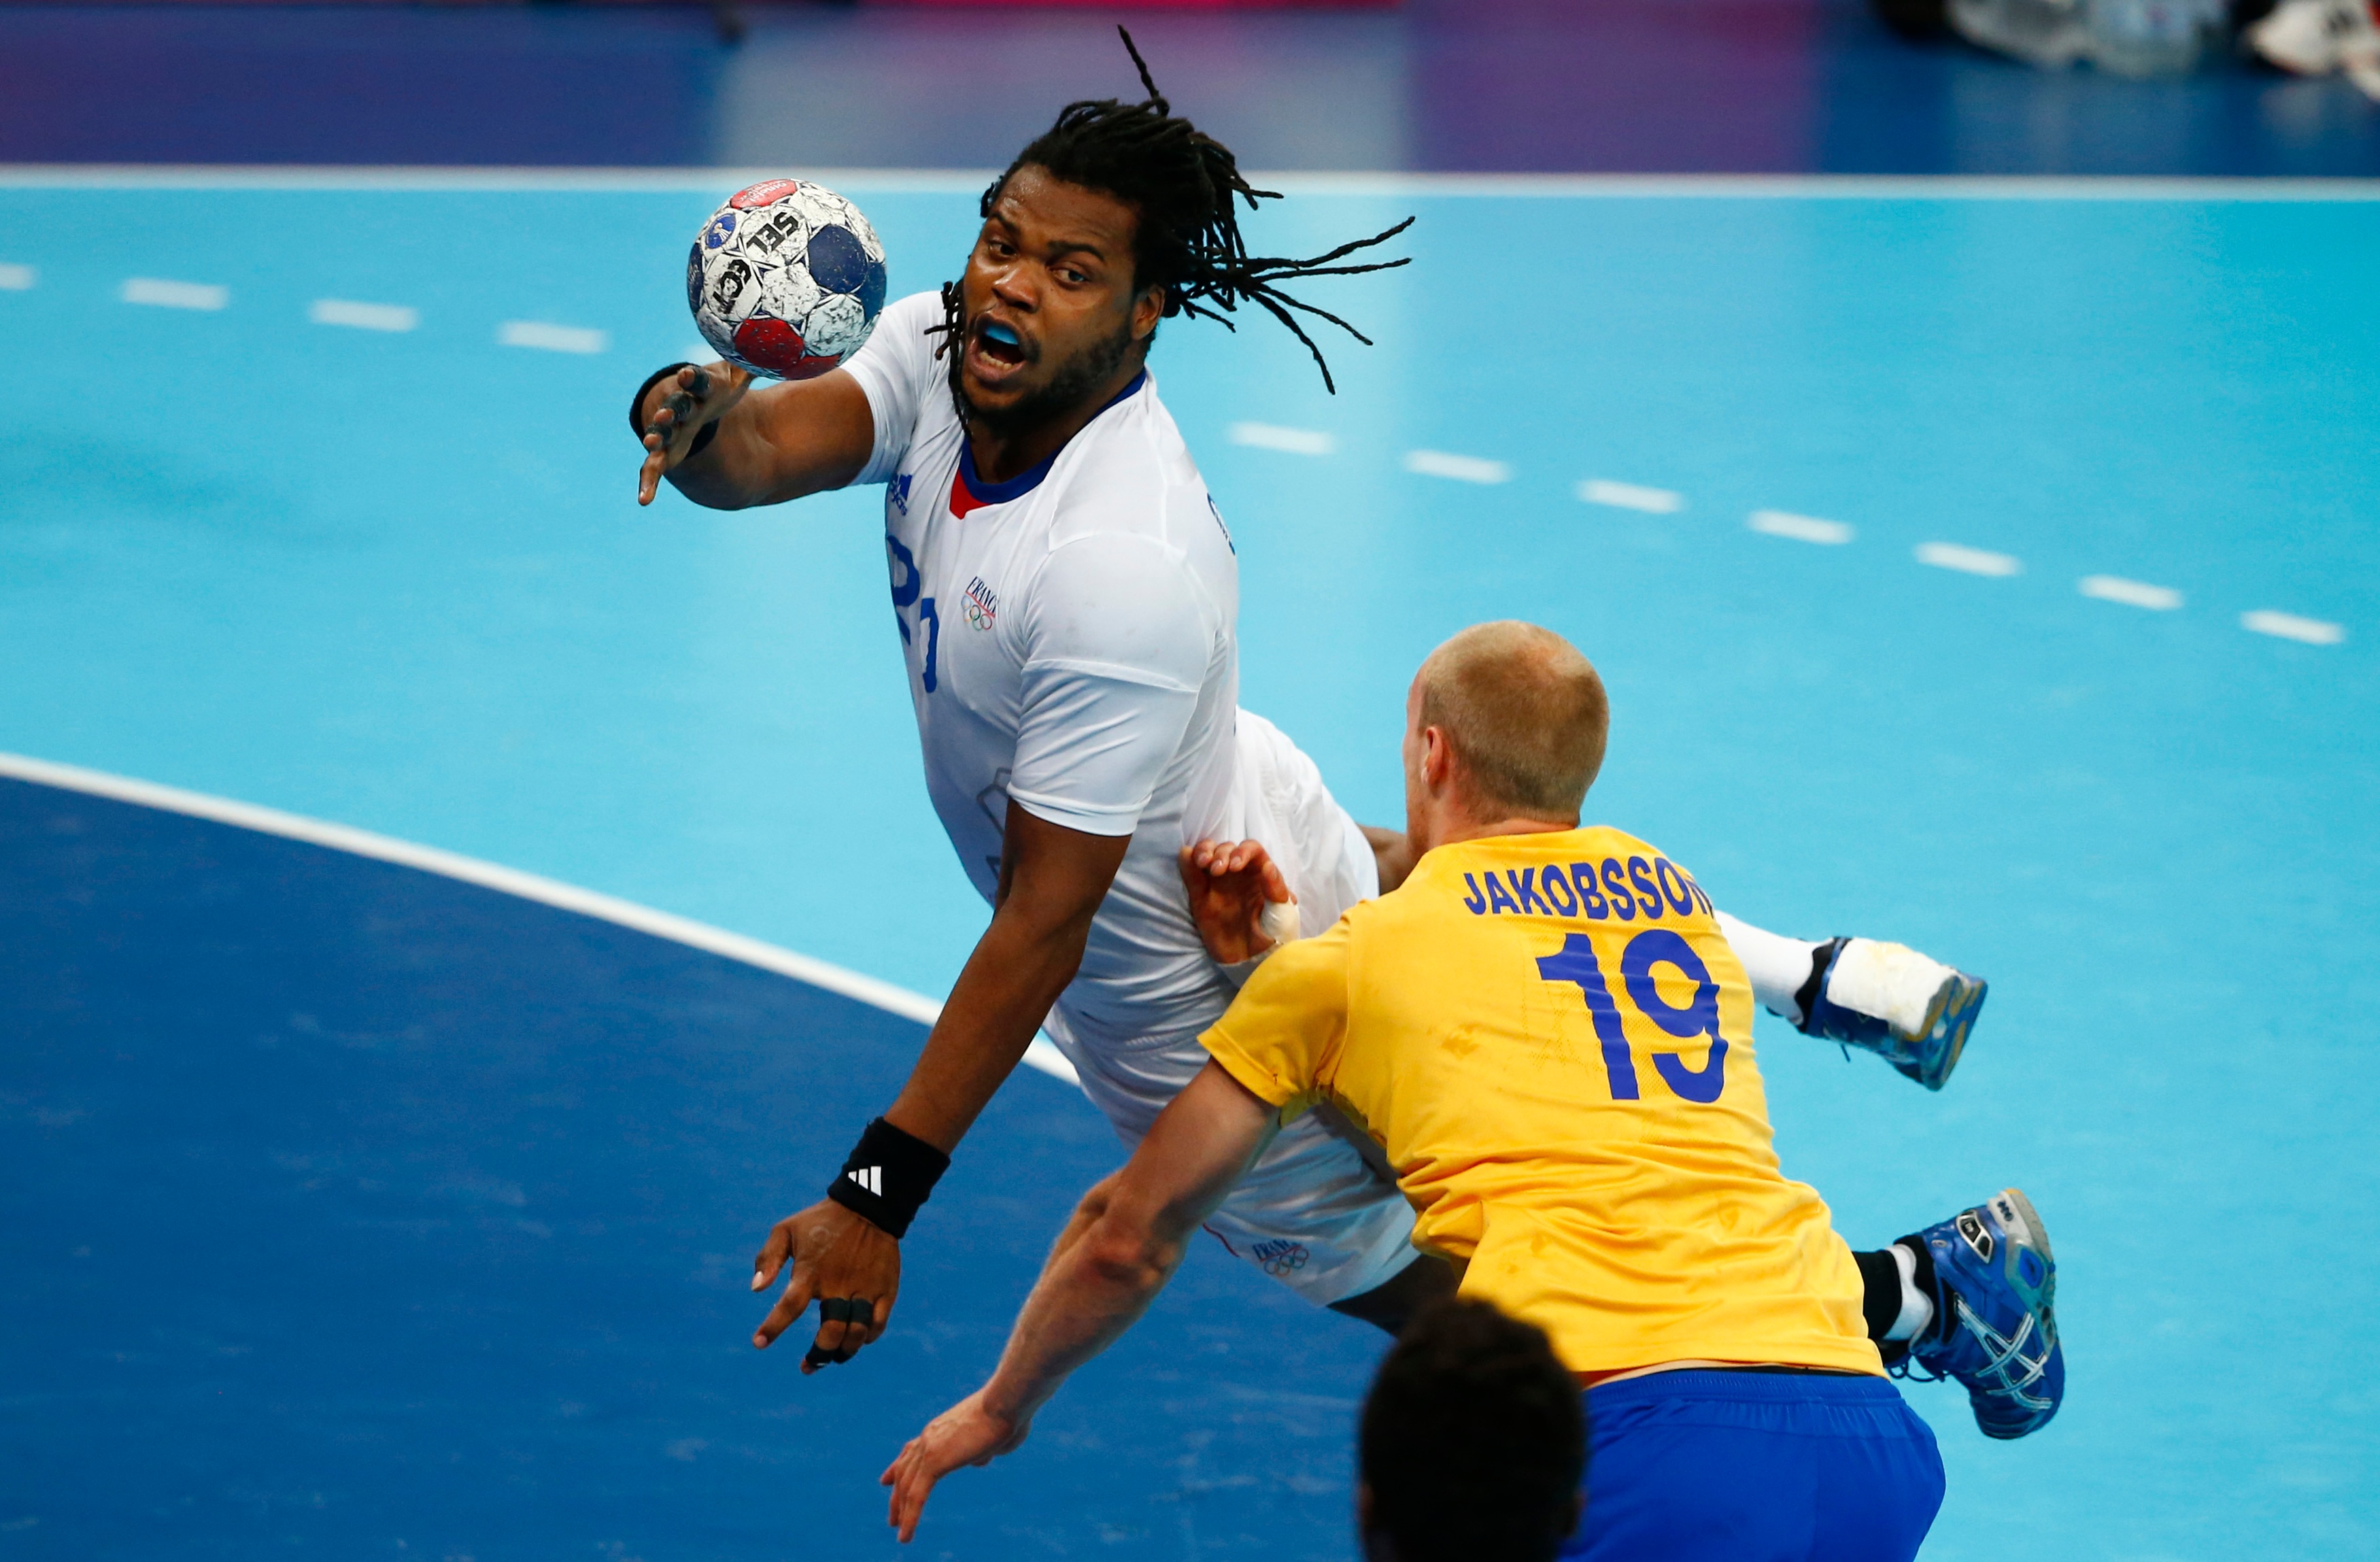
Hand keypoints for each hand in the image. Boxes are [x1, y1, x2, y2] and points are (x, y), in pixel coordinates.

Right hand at [636, 361, 750, 504]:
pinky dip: (648, 483)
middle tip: (664, 415)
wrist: (695, 406)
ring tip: (649, 443)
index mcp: (700, 391)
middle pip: (674, 409)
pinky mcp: (665, 453)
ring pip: (660, 435)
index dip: (694, 379)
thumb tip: (769, 351)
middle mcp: (681, 410)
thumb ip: (750, 368)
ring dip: (655, 438)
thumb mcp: (737, 379)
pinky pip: (654, 468)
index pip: (697, 383)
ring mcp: (671, 432)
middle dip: (669, 412)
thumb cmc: (719, 391)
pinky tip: (644, 501)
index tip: (689, 374)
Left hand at [750, 1198, 900, 1372]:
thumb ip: (768, 1259)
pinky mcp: (886, 1288)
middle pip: (830, 1332)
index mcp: (811, 1272)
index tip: (759, 1343)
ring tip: (834, 1358)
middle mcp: (839, 1284)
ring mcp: (865, 1288)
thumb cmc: (820, 1221)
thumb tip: (756, 1290)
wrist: (868, 1205)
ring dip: (844, 1352)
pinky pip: (878, 1323)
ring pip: (856, 1333)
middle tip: (809, 1366)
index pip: (789, 1307)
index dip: (773, 1328)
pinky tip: (859, 1339)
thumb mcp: (785, 1230)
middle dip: (818, 1355)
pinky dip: (868, 1336)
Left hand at [881, 1388, 1031, 1542]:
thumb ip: (983, 1450)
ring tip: (899, 1531)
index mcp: (940, 1428)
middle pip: (905, 1469)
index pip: (912, 1450)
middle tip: (892, 1516)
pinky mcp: (935, 1461)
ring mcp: (930, 1448)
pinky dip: (910, 1518)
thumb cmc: (1008, 1415)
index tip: (886, 1481)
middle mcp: (930, 1436)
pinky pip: (917, 1496)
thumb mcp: (994, 1437)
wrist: (1006, 1402)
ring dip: (901, 1510)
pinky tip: (906, 1537)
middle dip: (896, 1494)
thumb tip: (978, 1461)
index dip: (898, 1467)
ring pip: (907, 1486)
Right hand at [1178, 838, 1293, 964]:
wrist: (1252, 962)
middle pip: (1226, 849)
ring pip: (1208, 854)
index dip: (1242, 851)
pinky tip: (1187, 857)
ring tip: (1203, 863)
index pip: (1251, 850)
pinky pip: (1192, 874)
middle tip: (1218, 870)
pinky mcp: (1200, 897)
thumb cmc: (1274, 936)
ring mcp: (1218, 883)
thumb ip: (1275, 888)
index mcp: (1260, 874)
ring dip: (1204, 851)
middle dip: (1221, 853)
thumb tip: (1266, 864)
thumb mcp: (1282, 914)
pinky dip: (1187, 861)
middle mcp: (1238, 874)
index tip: (1235, 865)